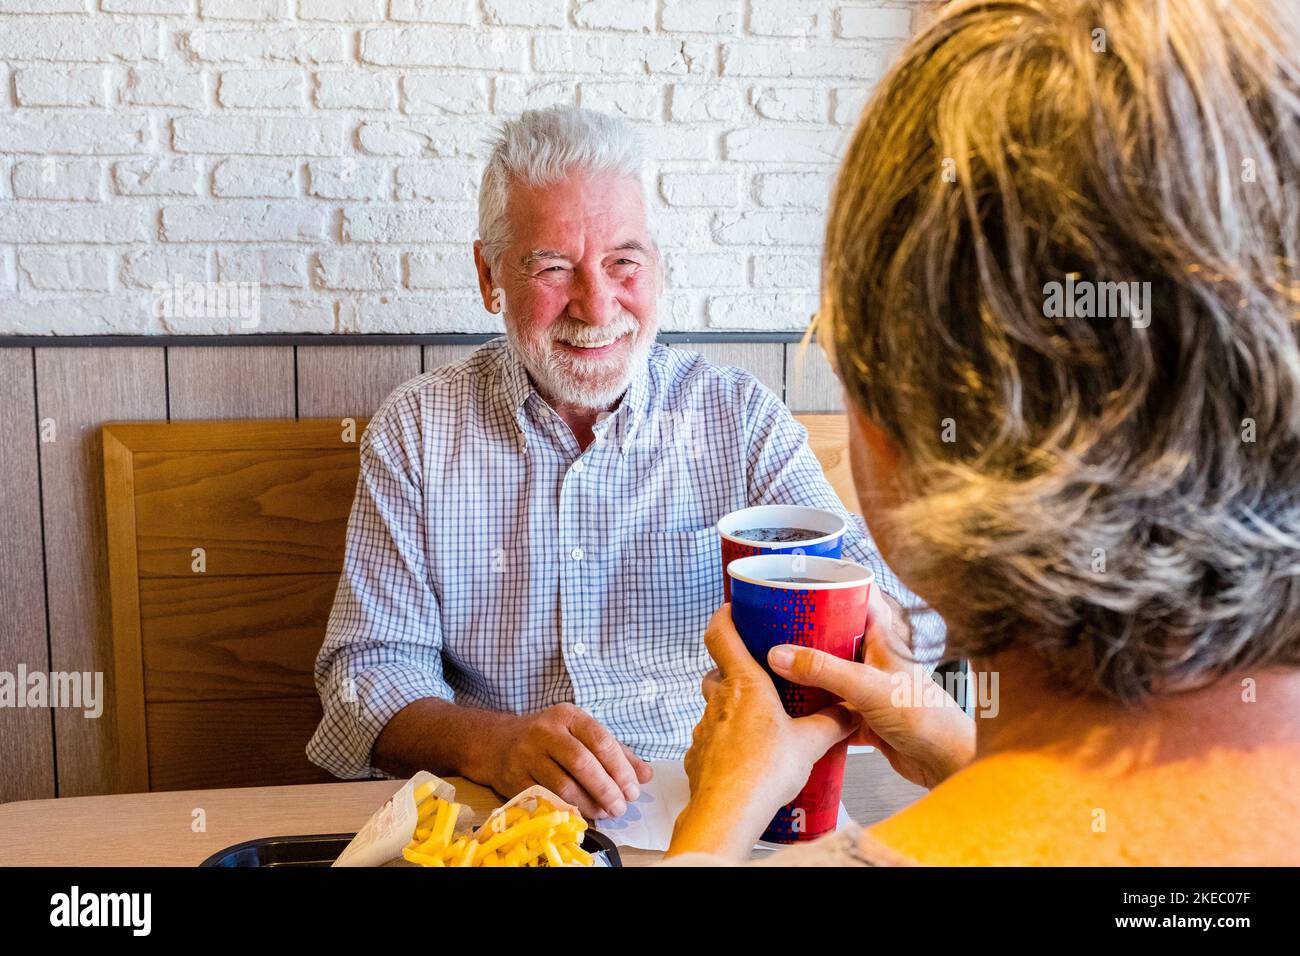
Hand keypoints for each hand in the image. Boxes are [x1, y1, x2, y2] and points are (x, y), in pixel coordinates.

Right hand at [487, 703, 653, 819]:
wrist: (498, 743)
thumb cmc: (551, 739)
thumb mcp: (582, 734)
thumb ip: (616, 753)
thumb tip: (646, 775)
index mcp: (568, 716)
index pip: (600, 740)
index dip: (620, 767)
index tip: (633, 789)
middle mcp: (545, 731)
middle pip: (582, 763)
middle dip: (606, 788)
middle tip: (621, 806)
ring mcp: (527, 755)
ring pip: (563, 785)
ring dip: (589, 804)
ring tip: (605, 812)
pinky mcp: (514, 778)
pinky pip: (545, 799)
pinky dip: (567, 810)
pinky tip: (581, 815)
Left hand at [666, 606, 859, 859]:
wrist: (729, 811)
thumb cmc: (764, 771)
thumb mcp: (811, 742)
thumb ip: (834, 723)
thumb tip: (852, 713)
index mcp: (745, 685)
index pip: (720, 634)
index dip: (723, 616)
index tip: (731, 609)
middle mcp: (719, 701)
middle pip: (717, 671)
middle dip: (733, 669)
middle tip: (758, 674)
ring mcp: (704, 728)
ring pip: (714, 706)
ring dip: (731, 708)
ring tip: (759, 721)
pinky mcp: (698, 755)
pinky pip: (711, 738)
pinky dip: (725, 740)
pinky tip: (746, 755)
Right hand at [768, 586, 974, 788]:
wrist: (947, 762)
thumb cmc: (927, 717)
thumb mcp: (867, 686)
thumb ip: (823, 670)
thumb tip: (780, 654)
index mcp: (881, 640)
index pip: (856, 600)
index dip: (832, 588)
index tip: (799, 581)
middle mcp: (873, 661)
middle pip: (834, 639)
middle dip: (806, 635)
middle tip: (772, 628)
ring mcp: (868, 690)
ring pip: (829, 677)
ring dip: (806, 676)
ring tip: (771, 667)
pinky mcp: (863, 719)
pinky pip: (831, 712)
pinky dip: (814, 713)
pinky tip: (792, 713)